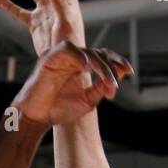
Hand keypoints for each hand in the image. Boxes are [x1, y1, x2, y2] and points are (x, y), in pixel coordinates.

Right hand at [14, 42, 132, 127]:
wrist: (36, 118)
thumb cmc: (59, 109)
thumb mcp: (87, 100)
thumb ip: (102, 88)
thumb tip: (120, 76)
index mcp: (81, 66)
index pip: (103, 56)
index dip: (117, 61)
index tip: (130, 71)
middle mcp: (73, 59)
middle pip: (98, 53)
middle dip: (110, 68)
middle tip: (115, 84)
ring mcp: (61, 57)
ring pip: (86, 51)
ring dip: (100, 65)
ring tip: (107, 80)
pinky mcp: (50, 57)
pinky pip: (67, 49)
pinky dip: (78, 57)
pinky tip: (87, 68)